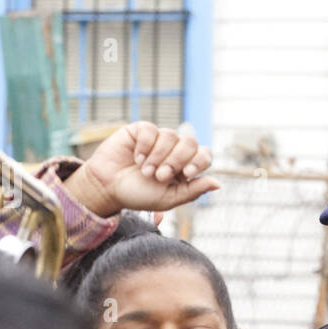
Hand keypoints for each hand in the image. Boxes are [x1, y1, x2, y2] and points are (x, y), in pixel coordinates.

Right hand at [65, 122, 220, 218]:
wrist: (108, 188)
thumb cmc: (138, 195)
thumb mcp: (168, 198)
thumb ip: (193, 191)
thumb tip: (218, 184)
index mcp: (185, 166)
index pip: (204, 155)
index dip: (199, 161)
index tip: (185, 174)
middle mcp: (174, 150)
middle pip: (190, 143)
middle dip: (176, 160)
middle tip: (160, 176)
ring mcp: (158, 138)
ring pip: (170, 135)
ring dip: (157, 156)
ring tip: (145, 171)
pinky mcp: (141, 130)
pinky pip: (151, 130)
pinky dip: (145, 146)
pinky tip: (136, 158)